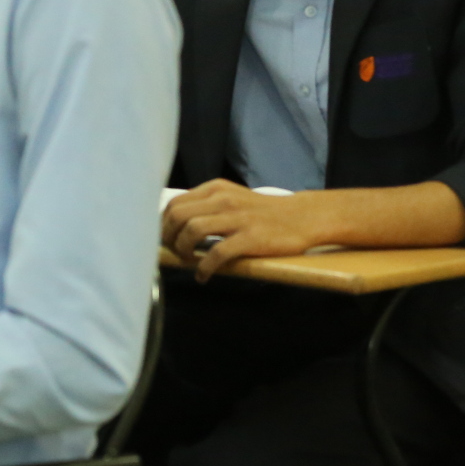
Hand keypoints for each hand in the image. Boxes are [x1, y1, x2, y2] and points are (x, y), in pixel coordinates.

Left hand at [162, 180, 332, 279]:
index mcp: (214, 189)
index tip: (163, 238)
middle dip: (168, 237)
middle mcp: (222, 199)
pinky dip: (204, 267)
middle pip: (178, 215)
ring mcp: (237, 218)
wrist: (301, 217)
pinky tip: (203, 276)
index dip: (164, 223)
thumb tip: (175, 224)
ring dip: (183, 249)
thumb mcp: (231, 197)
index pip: (175, 203)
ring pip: (193, 230)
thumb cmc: (262, 211)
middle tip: (172, 251)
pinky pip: (217, 253)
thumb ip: (206, 205)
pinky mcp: (251, 237)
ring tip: (187, 260)